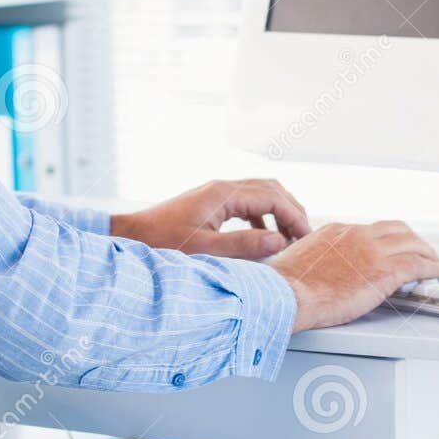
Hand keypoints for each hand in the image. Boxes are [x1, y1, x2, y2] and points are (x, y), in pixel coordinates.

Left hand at [109, 179, 312, 259]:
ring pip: (259, 194)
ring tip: (290, 237)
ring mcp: (215, 194)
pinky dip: (261, 218)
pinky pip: (245, 204)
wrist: (131, 236)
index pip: (273, 197)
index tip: (307, 237)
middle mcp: (221, 188)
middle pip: (270, 189)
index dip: (294, 216)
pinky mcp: (209, 204)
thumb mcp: (205, 250)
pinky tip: (263, 238)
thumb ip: (244, 246)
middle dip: (291, 210)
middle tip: (305, 235)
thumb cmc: (162, 244)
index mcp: (224, 194)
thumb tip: (280, 241)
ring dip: (278, 213)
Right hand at [267, 222, 438, 331]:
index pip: (371, 230)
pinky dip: (430, 267)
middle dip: (412, 239)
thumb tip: (325, 268)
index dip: (387, 239)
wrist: (288, 292)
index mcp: (338, 231)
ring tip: (433, 262)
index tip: (392, 248)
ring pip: (412, 243)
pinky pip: (417, 264)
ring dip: (426, 252)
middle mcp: (358, 235)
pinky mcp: (384, 271)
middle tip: (419, 250)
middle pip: (397, 229)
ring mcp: (373, 251)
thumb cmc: (289, 284)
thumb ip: (321, 257)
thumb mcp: (304, 258)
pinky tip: (435, 272)